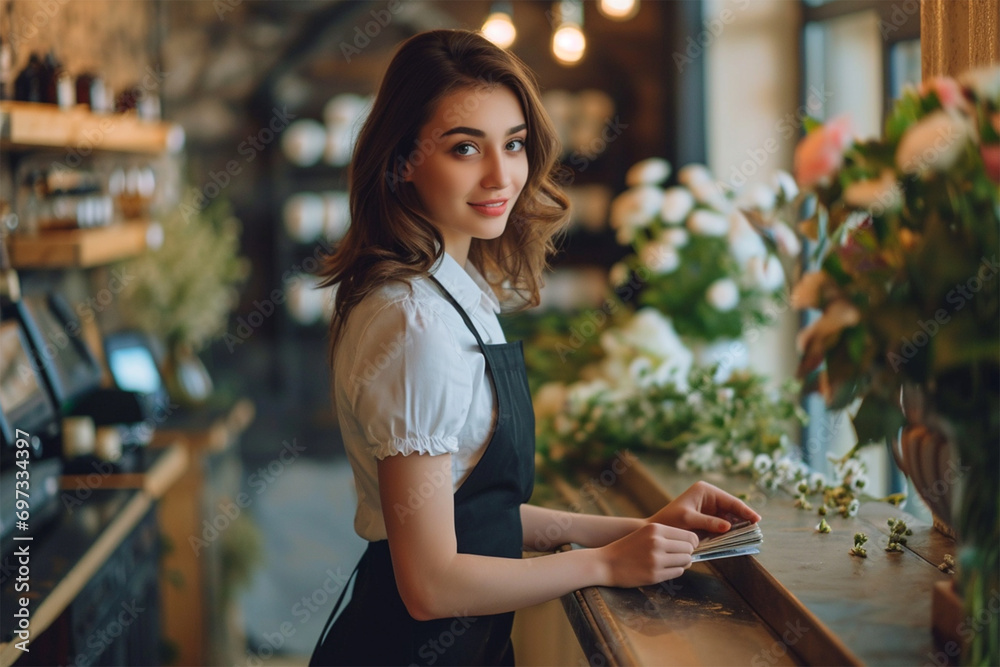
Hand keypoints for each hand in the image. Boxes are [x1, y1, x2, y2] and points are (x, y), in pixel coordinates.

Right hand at [595, 523, 696, 587]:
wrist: (606, 563)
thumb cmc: (627, 548)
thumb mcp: (645, 533)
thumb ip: (667, 536)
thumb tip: (692, 545)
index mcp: (656, 529)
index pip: (689, 536)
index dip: (692, 543)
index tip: (687, 546)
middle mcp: (657, 543)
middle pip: (689, 549)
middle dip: (688, 553)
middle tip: (679, 556)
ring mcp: (656, 560)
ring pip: (686, 561)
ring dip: (682, 563)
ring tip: (671, 562)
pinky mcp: (655, 575)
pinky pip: (678, 572)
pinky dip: (675, 571)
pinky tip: (664, 569)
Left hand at [646, 481, 760, 534]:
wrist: (658, 529)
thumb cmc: (670, 520)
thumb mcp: (688, 519)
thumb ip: (708, 522)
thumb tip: (728, 527)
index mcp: (705, 490)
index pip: (729, 500)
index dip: (744, 510)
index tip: (756, 519)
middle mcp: (709, 496)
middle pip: (732, 508)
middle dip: (744, 517)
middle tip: (756, 529)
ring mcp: (710, 507)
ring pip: (730, 516)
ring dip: (739, 525)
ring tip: (751, 535)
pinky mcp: (709, 518)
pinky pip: (724, 524)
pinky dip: (731, 530)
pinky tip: (738, 537)